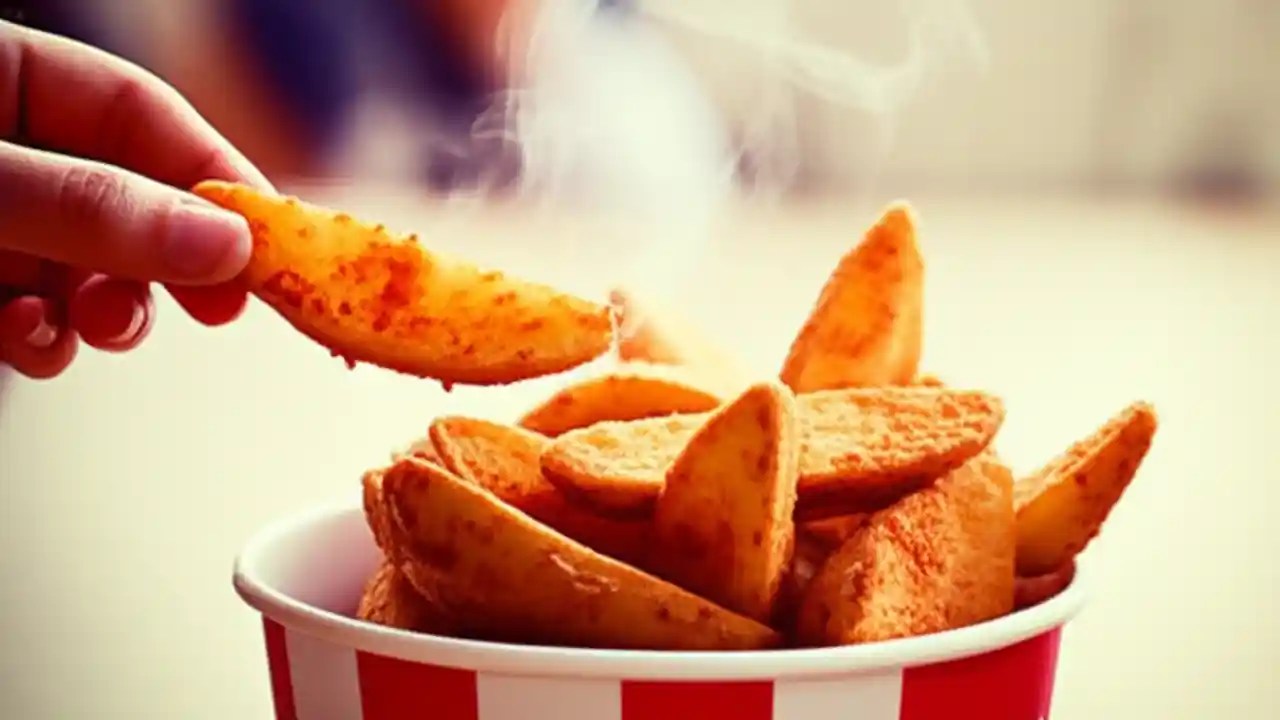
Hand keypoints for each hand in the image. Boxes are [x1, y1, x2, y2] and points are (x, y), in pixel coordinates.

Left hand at [0, 22, 271, 378]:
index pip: (137, 110)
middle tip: (218, 306)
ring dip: (107, 306)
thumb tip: (226, 244)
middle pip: (125, 194)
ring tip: (105, 329)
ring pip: (81, 263)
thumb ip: (92, 209)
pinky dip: (42, 335)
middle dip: (167, 257)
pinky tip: (33, 341)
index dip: (210, 171)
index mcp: (1, 76)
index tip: (265, 242)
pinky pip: (27, 308)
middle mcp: (0, 144)